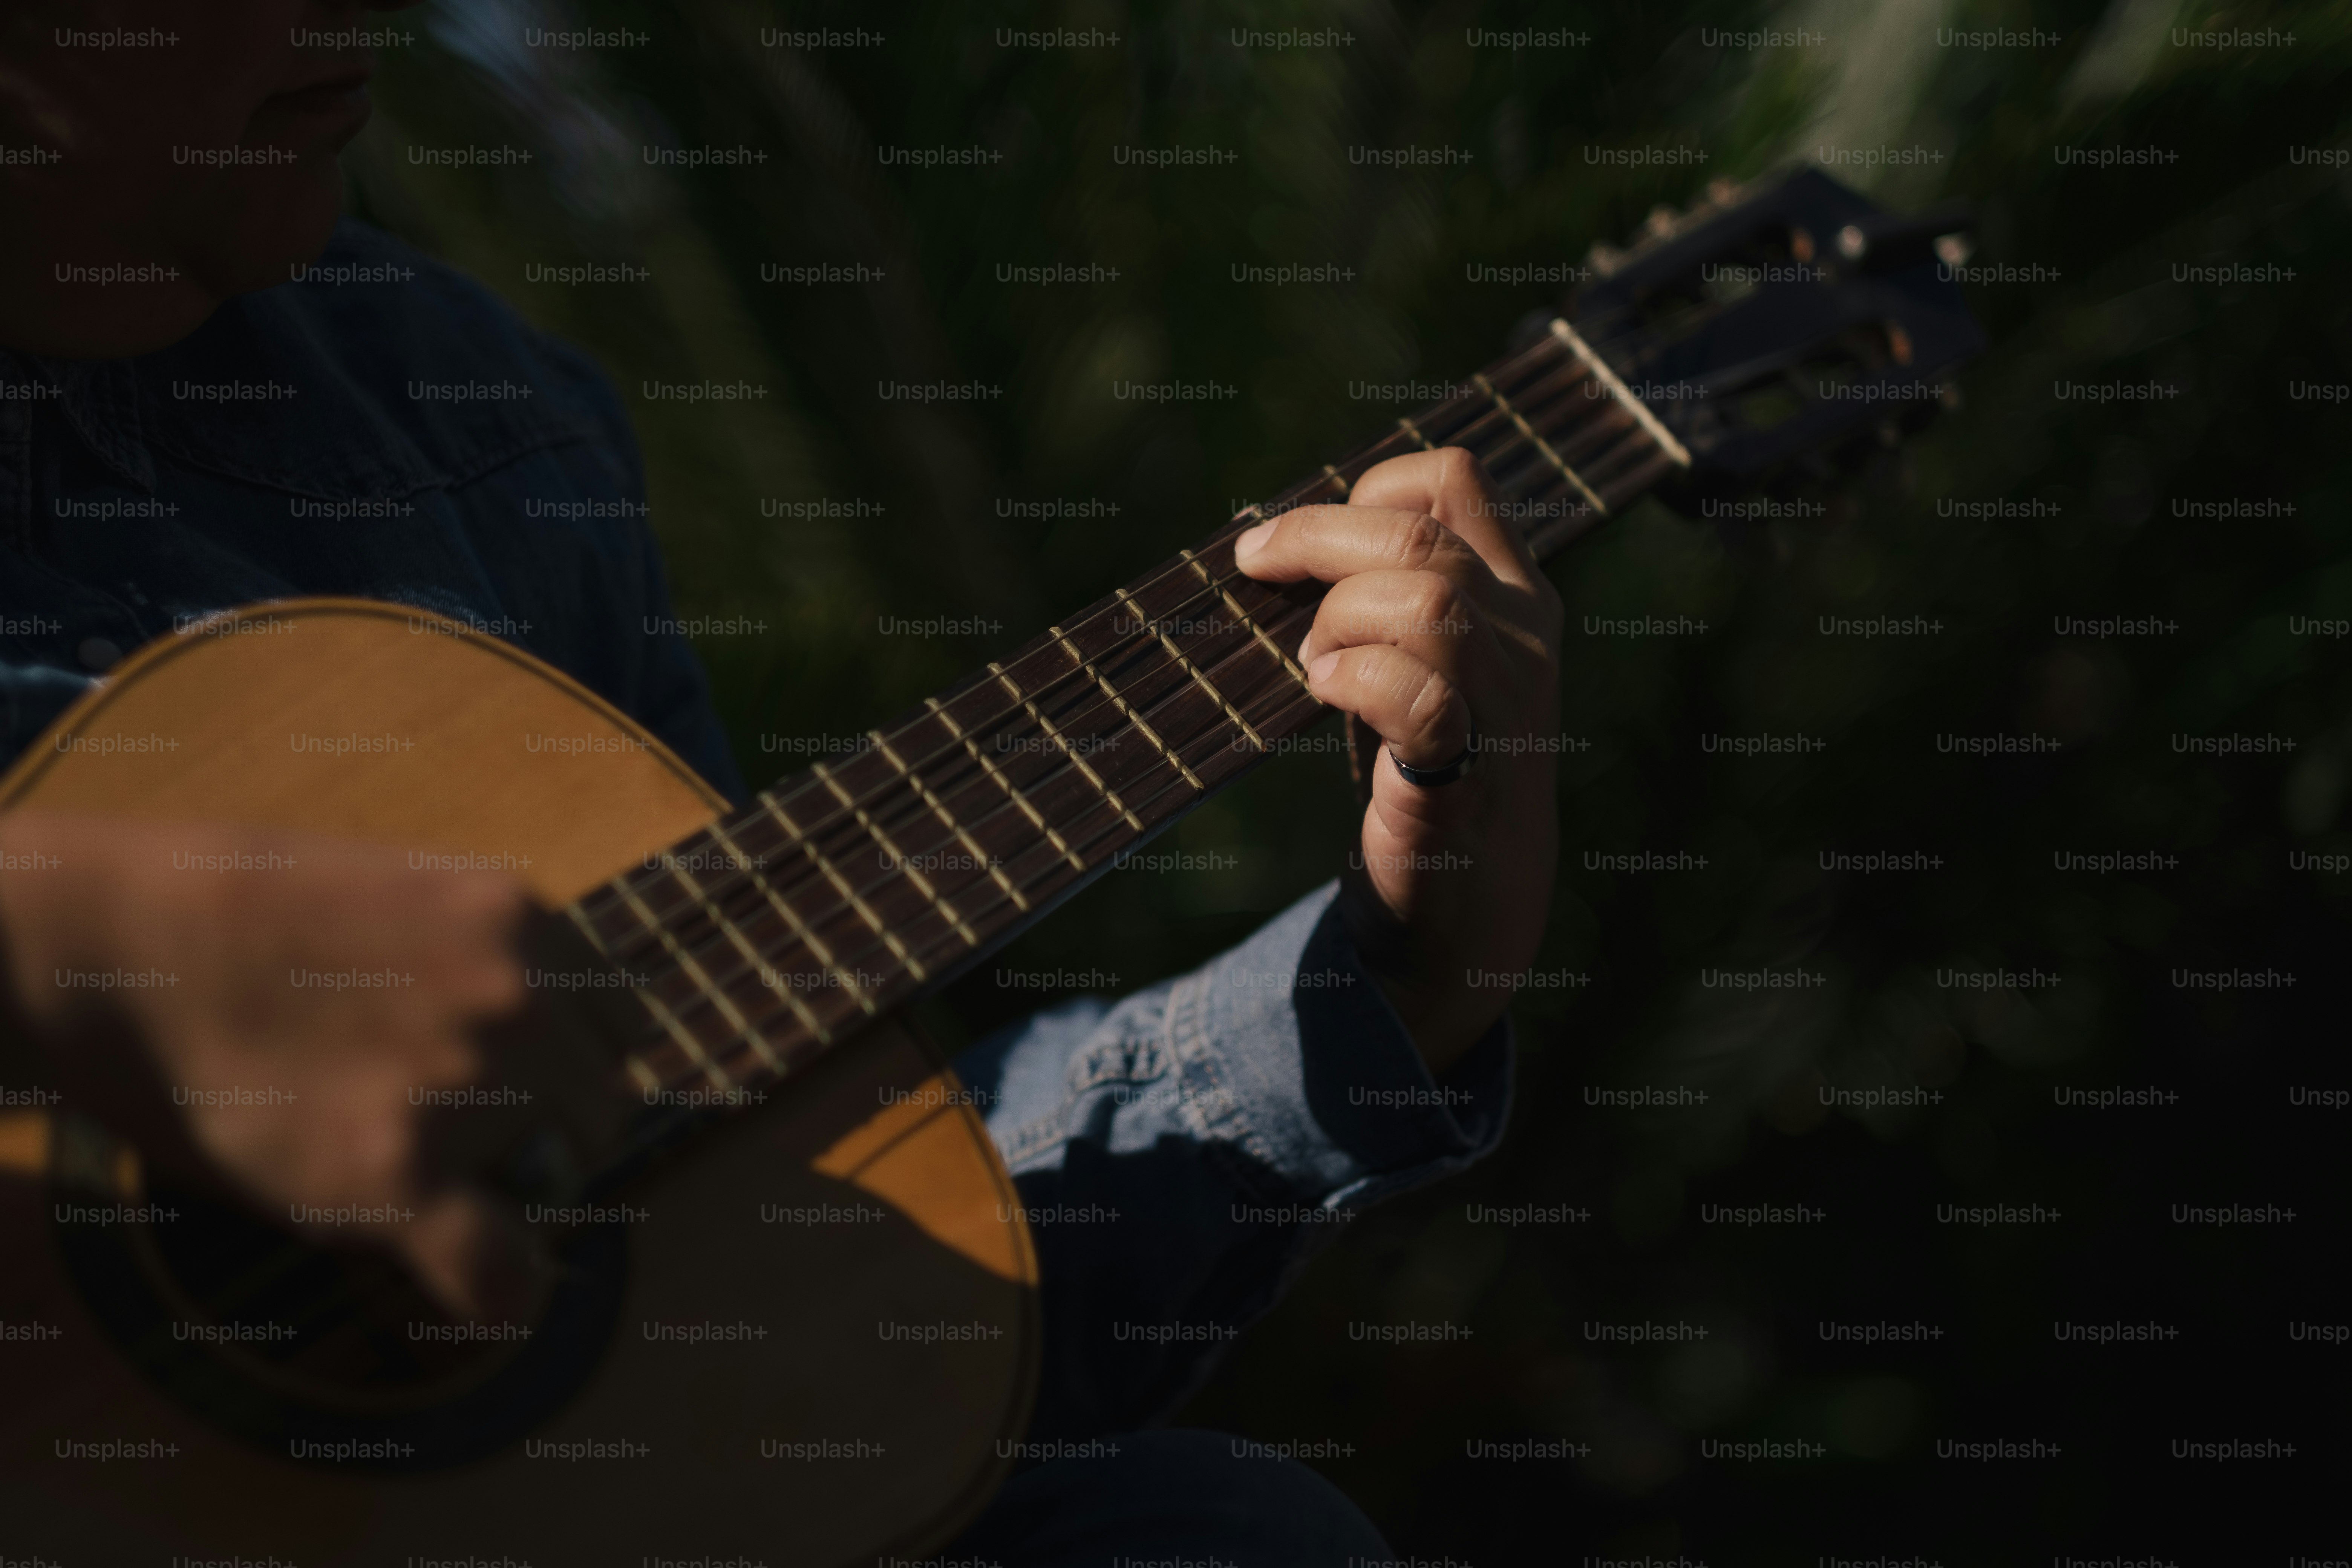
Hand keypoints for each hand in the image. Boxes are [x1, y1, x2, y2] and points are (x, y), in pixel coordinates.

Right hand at [0, 812, 576, 1318]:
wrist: (119, 956)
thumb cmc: (257, 925)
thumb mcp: (419, 897)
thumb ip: (501, 959)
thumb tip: (569, 1036)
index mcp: (526, 925)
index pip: (617, 1026)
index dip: (576, 1063)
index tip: (533, 1088)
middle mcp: (517, 1003)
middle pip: (597, 1107)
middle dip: (550, 1130)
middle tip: (463, 1139)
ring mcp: (461, 1089)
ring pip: (551, 1180)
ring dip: (503, 1188)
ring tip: (406, 1161)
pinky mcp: (393, 1177)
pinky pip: (494, 1268)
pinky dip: (501, 1291)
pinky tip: (495, 1301)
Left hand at [1232, 448, 1562, 1072]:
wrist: (1470, 900)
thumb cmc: (1428, 762)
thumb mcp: (1428, 654)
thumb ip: (1393, 590)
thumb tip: (1286, 534)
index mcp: (1517, 594)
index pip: (1456, 479)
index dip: (1368, 488)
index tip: (1306, 537)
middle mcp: (1524, 639)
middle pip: (1420, 539)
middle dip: (1318, 541)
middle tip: (1259, 573)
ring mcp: (1504, 709)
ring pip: (1428, 604)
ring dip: (1341, 618)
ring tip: (1315, 662)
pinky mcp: (1466, 777)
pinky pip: (1419, 698)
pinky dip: (1355, 681)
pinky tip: (1326, 696)